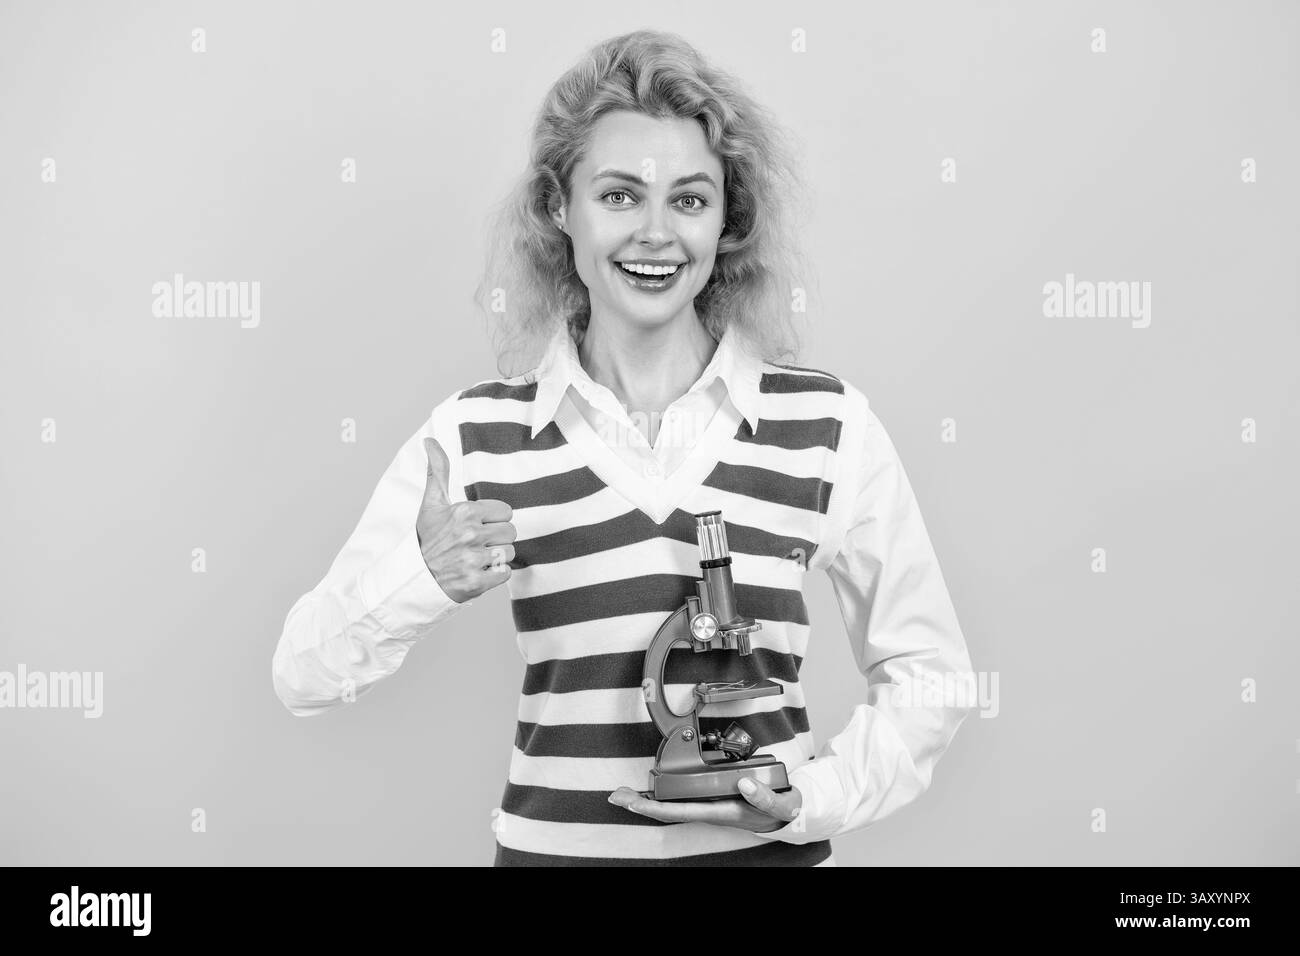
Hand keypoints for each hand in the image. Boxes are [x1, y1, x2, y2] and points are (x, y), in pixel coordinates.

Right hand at [417, 436, 515, 602]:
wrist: (414, 577)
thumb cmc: (426, 538)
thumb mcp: (431, 503)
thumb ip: (438, 470)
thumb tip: (429, 440)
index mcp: (464, 512)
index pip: (506, 511)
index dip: (493, 519)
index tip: (476, 526)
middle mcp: (470, 534)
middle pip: (511, 532)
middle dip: (497, 538)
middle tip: (476, 544)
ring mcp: (473, 559)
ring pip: (510, 553)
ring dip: (496, 558)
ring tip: (476, 558)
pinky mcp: (476, 582)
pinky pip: (505, 574)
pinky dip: (494, 575)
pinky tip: (477, 572)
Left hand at [607, 779, 802, 833]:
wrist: (788, 815)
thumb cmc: (781, 810)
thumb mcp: (780, 803)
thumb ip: (765, 796)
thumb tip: (745, 785)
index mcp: (721, 812)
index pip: (679, 812)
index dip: (653, 807)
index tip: (633, 802)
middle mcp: (709, 811)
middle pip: (667, 811)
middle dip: (640, 804)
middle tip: (616, 795)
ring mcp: (708, 806)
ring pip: (670, 806)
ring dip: (646, 799)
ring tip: (624, 792)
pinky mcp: (710, 799)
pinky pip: (679, 799)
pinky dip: (660, 793)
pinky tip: (649, 788)